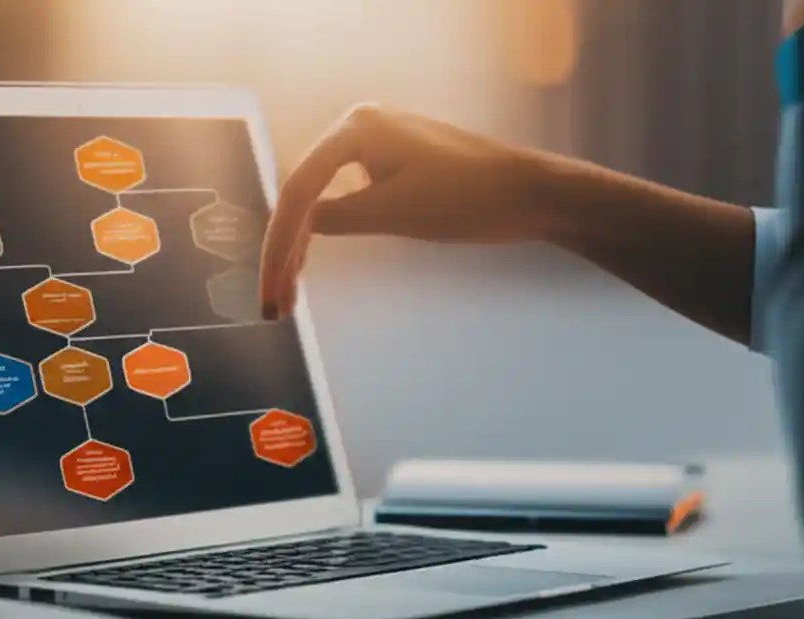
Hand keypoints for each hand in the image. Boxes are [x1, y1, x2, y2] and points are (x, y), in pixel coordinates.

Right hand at [259, 104, 546, 318]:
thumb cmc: (470, 197)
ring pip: (322, 201)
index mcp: (356, 128)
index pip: (299, 192)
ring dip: (303, 248)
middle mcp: (360, 128)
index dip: (279, 246)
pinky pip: (346, 200)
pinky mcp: (395, 165)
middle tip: (275, 305)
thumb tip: (303, 227)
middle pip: (304, 195)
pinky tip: (310, 264)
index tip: (272, 291)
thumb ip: (339, 218)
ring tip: (289, 298)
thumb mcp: (395, 212)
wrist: (531, 194)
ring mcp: (377, 145)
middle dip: (286, 252)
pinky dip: (331, 233)